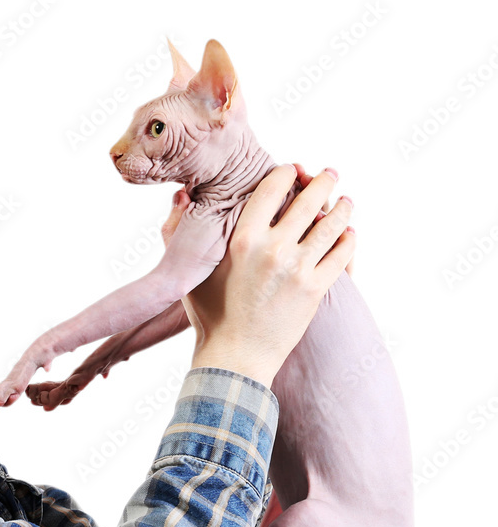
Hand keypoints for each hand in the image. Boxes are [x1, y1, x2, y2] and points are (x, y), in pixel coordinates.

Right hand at [183, 164, 354, 387]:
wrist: (235, 357)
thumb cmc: (209, 314)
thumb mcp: (190, 270)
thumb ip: (178, 230)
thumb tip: (181, 193)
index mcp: (242, 239)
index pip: (272, 188)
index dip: (286, 173)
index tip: (293, 169)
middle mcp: (272, 249)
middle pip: (308, 200)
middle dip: (324, 182)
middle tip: (330, 174)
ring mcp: (297, 269)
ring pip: (331, 224)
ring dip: (342, 208)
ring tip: (346, 202)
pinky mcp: (315, 289)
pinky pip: (341, 253)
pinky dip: (349, 240)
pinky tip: (348, 234)